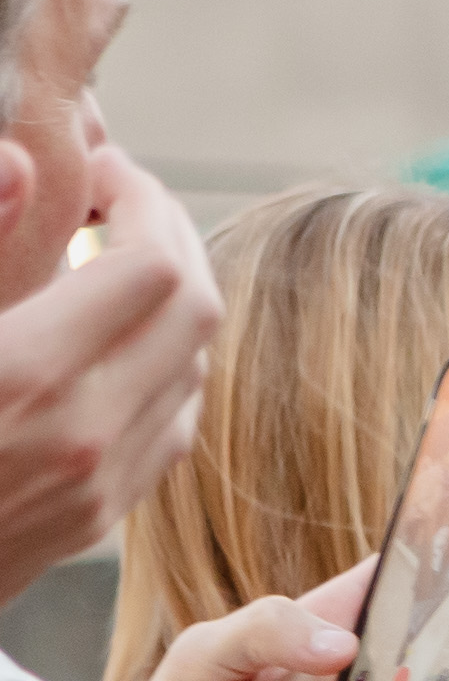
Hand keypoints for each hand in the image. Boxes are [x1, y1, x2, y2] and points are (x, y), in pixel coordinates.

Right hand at [0, 151, 220, 610]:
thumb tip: (20, 161)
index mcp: (25, 370)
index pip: (152, 264)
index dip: (141, 198)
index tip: (102, 170)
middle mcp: (82, 431)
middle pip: (195, 309)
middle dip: (171, 236)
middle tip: (123, 200)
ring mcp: (99, 484)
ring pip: (196, 367)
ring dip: (173, 301)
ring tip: (118, 258)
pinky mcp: (97, 519)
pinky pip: (172, 426)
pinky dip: (167, 367)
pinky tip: (116, 339)